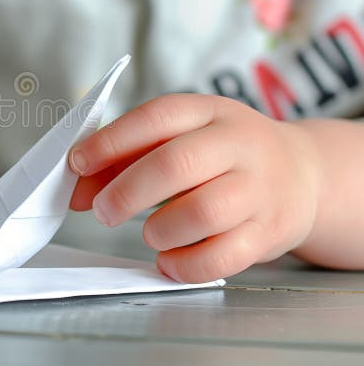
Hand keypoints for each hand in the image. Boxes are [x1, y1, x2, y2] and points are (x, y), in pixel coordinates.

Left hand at [68, 94, 321, 282]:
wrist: (302, 173)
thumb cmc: (220, 156)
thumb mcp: (178, 140)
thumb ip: (124, 162)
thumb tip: (76, 192)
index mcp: (209, 112)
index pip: (156, 118)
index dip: (110, 142)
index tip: (77, 164)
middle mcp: (239, 145)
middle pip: (176, 163)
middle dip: (128, 191)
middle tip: (103, 211)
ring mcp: (259, 189)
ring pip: (203, 212)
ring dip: (160, 229)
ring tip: (149, 233)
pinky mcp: (270, 232)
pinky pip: (224, 256)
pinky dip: (186, 265)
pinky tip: (169, 260)